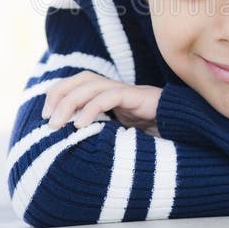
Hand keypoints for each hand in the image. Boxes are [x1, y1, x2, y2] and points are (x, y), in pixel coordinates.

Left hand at [41, 70, 162, 136]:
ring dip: (70, 103)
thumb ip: (100, 135)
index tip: (44, 116)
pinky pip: (110, 96)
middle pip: (81, 78)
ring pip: (91, 84)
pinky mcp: (138, 97)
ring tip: (57, 124)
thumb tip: (70, 148)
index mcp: (110, 94)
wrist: (183, 129)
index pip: (78, 82)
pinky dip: (91, 108)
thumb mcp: (119, 135)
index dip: (59, 93)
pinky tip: (80, 125)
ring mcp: (127, 91)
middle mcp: (116, 88)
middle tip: (46, 119)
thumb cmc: (152, 136)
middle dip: (59, 95)